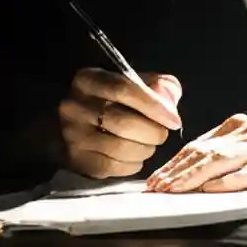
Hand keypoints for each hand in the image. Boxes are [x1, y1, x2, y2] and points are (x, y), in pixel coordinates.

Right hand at [58, 68, 182, 178]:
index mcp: (88, 79)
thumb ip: (158, 85)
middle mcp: (73, 106)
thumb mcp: (134, 83)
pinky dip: (133, 164)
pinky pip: (114, 167)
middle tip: (162, 135)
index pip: (124, 89)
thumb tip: (169, 98)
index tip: (174, 120)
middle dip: (153, 132)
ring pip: (120, 148)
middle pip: (123, 122)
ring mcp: (72, 135)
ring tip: (148, 145)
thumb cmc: (114, 101)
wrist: (80, 125)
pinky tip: (134, 156)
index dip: (154, 106)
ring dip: (145, 150)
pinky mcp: (76, 160)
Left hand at [145, 114, 246, 192]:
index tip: (154, 180)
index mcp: (238, 125)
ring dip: (193, 176)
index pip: (197, 145)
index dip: (174, 163)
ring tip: (173, 190)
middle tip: (154, 189)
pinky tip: (209, 189)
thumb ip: (229, 151)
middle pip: (204, 152)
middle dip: (176, 172)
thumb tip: (193, 169)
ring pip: (221, 160)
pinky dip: (227, 181)